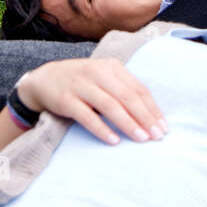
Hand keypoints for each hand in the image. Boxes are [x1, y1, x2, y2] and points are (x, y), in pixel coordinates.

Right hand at [17, 59, 166, 144]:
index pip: (138, 88)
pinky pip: (87, 116)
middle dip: (145, 117)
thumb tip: (150, 114)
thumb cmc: (82, 82)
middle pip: (127, 96)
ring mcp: (81, 85)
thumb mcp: (103, 77)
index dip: (152, 108)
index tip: (163, 127)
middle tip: (156, 136)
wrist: (43, 80)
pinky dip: (102, 128)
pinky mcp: (66, 99)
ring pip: (110, 105)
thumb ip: (123, 89)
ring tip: (141, 139)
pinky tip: (113, 140)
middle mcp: (98, 72)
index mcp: (112, 67)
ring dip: (128, 123)